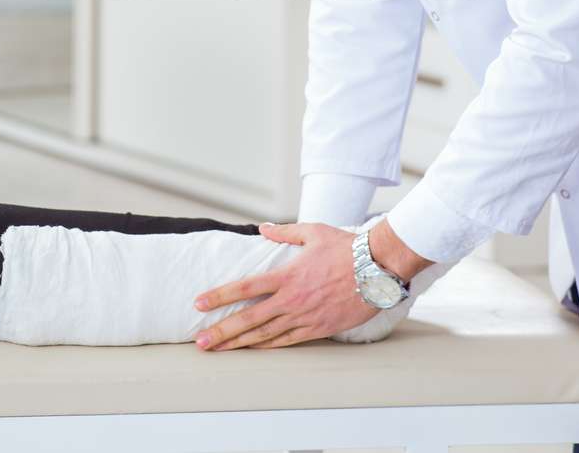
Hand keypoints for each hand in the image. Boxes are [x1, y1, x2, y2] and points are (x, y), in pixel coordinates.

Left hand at [192, 222, 376, 350]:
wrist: (379, 270)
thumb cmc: (347, 248)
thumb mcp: (312, 232)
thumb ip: (284, 232)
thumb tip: (263, 228)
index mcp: (287, 275)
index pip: (245, 287)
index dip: (220, 296)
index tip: (199, 304)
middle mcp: (292, 299)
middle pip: (249, 318)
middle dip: (222, 331)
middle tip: (200, 342)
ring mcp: (306, 316)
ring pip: (266, 334)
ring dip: (240, 343)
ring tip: (218, 350)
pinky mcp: (320, 328)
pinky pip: (288, 341)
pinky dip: (268, 346)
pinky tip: (252, 349)